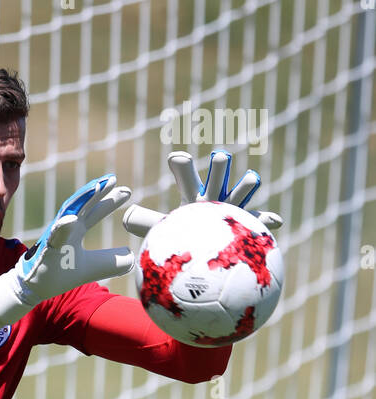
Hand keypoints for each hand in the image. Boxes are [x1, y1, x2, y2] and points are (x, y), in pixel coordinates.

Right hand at [0, 175, 134, 330]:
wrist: (32, 287)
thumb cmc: (59, 274)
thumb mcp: (91, 268)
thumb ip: (110, 261)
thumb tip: (131, 257)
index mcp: (75, 229)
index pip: (94, 211)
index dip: (109, 201)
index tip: (127, 192)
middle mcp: (64, 227)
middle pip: (82, 205)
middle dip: (96, 191)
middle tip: (113, 179)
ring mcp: (53, 236)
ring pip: (67, 213)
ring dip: (81, 200)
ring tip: (97, 188)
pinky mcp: (45, 249)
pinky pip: (53, 236)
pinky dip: (62, 227)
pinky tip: (71, 220)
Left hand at [122, 149, 281, 236]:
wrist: (207, 243)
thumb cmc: (184, 233)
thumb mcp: (163, 228)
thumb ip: (145, 220)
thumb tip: (125, 217)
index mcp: (195, 194)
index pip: (187, 177)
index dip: (182, 168)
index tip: (176, 158)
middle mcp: (216, 194)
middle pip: (219, 174)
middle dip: (220, 165)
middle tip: (220, 156)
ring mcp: (234, 206)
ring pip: (242, 190)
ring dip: (247, 184)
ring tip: (251, 179)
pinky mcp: (247, 222)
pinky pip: (258, 220)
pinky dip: (266, 219)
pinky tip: (274, 220)